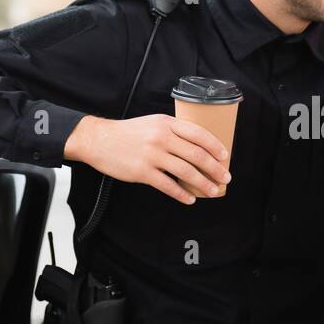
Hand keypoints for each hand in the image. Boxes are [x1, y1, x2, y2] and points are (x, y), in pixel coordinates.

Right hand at [64, 113, 230, 204]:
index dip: (215, 146)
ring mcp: (152, 155)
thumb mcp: (153, 123)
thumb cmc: (129, 133)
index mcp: (166, 124)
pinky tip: (190, 199)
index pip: (198, 134)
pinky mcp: (142, 172)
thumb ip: (173, 131)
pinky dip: (182, 194)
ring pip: (186, 172)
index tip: (225, 157)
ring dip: (203, 183)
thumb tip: (198, 146)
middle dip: (214, 169)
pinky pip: (168, 186)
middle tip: (225, 178)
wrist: (99, 140)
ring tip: (212, 191)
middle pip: (196, 155)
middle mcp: (161, 138)